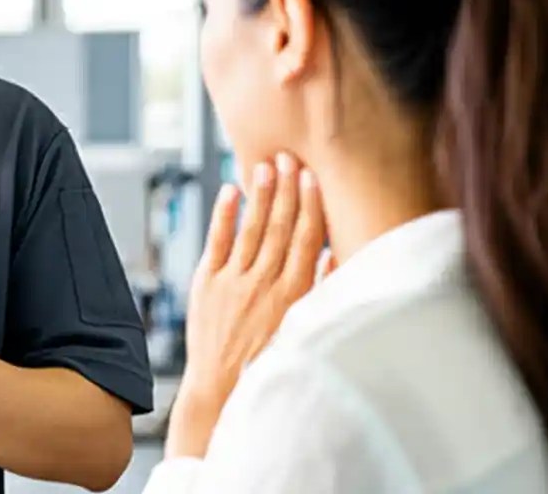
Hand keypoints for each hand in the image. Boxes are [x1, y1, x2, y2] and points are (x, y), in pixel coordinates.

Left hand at [166, 153, 325, 458]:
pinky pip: (217, 241)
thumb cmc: (270, 362)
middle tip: (290, 158)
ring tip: (266, 166)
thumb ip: (322, 291)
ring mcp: (233, 281)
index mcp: (295, 294)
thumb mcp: (305, 329)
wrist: (223, 388)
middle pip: (281, 226)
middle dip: (286, 189)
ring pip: (251, 228)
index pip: (307, 239)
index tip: (313, 178)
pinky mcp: (206, 284)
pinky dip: (223, 214)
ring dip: (260, 194)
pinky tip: (229, 191)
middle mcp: (265, 284)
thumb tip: (341, 257)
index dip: (311, 205)